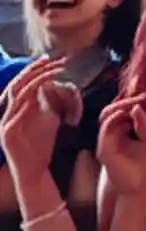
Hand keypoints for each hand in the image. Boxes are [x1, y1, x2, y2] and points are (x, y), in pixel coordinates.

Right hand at [0, 57, 78, 177]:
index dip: (34, 69)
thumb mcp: (48, 118)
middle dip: (35, 69)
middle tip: (54, 60)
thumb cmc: (42, 146)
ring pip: (16, 95)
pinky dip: (27, 102)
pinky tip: (40, 93)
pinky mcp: (7, 135)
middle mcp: (8, 113)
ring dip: (37, 80)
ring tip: (55, 72)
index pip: (22, 82)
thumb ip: (46, 102)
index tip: (51, 58)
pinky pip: (15, 115)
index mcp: (16, 109)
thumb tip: (55, 84)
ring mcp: (6, 124)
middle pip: (17, 84)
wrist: (34, 172)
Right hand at [97, 94, 145, 195]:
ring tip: (134, 105)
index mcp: (121, 130)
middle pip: (109, 110)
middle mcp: (111, 134)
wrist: (139, 186)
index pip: (119, 110)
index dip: (130, 101)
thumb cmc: (144, 164)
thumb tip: (137, 107)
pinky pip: (105, 130)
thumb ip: (143, 124)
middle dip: (124, 101)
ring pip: (105, 116)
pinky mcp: (104, 149)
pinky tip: (127, 115)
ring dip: (120, 107)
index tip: (145, 96)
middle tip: (141, 98)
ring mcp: (106, 141)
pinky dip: (115, 119)